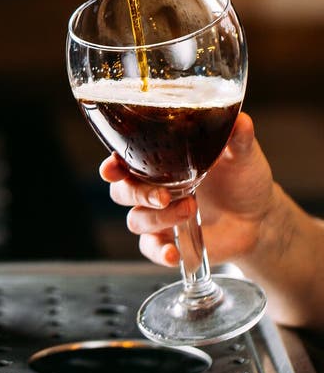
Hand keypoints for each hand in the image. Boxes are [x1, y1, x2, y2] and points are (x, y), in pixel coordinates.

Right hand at [99, 112, 275, 268]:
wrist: (260, 218)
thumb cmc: (243, 179)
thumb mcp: (242, 155)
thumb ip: (238, 138)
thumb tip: (241, 119)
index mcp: (161, 161)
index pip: (123, 160)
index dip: (112, 165)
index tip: (112, 167)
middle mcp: (154, 187)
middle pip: (122, 192)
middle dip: (137, 194)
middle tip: (164, 196)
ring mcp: (160, 216)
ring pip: (136, 220)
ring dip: (159, 218)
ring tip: (191, 209)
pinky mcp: (170, 241)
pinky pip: (150, 249)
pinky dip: (158, 252)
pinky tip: (174, 253)